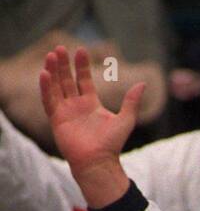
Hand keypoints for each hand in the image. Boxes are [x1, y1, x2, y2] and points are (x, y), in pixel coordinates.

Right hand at [39, 46, 141, 206]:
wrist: (99, 162)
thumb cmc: (112, 144)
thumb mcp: (126, 120)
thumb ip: (131, 101)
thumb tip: (143, 83)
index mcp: (91, 103)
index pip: (83, 79)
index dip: (82, 65)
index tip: (81, 50)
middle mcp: (76, 106)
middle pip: (67, 80)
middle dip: (64, 64)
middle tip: (60, 48)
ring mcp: (65, 112)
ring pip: (56, 87)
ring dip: (53, 71)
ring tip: (51, 56)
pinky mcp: (57, 120)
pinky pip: (49, 101)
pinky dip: (46, 88)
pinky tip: (45, 74)